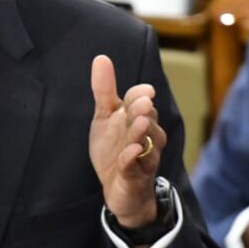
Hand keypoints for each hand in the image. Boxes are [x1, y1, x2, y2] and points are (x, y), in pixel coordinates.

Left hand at [89, 55, 166, 227]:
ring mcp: (143, 157)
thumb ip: (104, 90)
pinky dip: (132, 160)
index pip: (140, 102)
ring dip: (141, 133)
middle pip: (147, 120)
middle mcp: (146, 135)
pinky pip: (135, 167)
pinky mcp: (135, 177)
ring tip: (138, 122)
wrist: (119, 189)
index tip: (145, 91)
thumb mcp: (105, 117)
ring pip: (146, 143)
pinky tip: (128, 153)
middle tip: (143, 104)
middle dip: (144, 112)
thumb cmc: (115, 148)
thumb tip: (101, 58)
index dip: (141, 96)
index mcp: (138, 118)